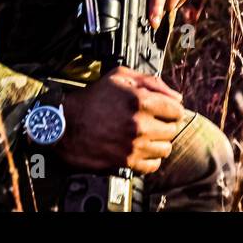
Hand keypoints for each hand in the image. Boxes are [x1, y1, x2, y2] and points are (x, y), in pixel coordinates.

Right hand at [55, 67, 184, 173]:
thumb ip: (151, 82)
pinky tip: (142, 149)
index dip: (173, 109)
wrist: (66, 124)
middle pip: (173, 129)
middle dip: (166, 124)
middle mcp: (140, 124)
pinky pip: (153, 165)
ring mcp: (134, 145)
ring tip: (148, 135)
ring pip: (166, 148)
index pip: (177, 109)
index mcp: (141, 101)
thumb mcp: (120, 77)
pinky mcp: (126, 161)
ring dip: (160, 142)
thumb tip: (176, 96)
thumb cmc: (91, 99)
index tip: (167, 110)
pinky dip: (151, 158)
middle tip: (155, 121)